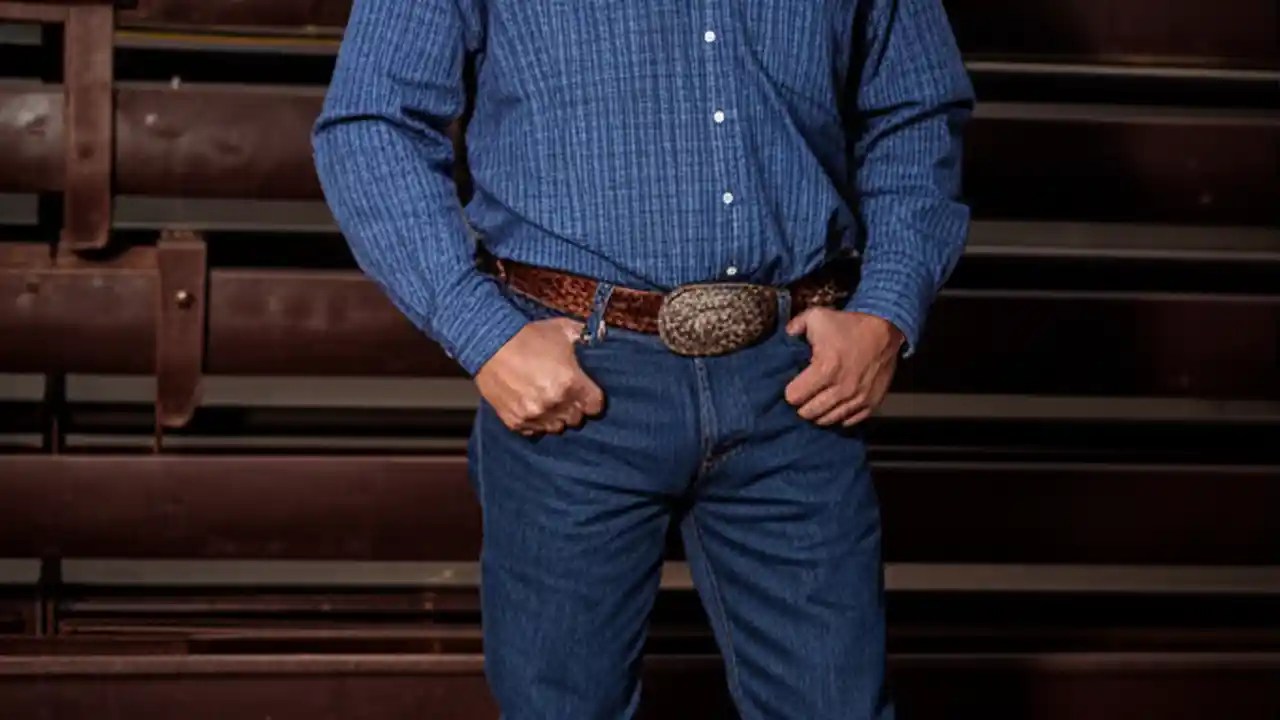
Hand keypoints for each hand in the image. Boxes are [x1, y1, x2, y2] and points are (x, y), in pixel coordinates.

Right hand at [475, 318, 605, 435]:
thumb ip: (585, 335)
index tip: (586, 393)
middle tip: (564, 394)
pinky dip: (535, 421)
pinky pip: (534, 430)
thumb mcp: (562, 329)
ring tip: (547, 401)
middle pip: (576, 418)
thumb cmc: (527, 335)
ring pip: (556, 427)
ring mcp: (534, 414)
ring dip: (555, 416)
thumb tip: (604, 333)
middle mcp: (555, 403)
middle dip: (573, 407)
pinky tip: (531, 405)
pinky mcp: (515, 421)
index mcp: (571, 382)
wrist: (489, 343)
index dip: (592, 399)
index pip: (595, 406)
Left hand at [783, 308, 903, 426]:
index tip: (793, 386)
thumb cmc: (848, 325)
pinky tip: (835, 406)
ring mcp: (858, 398)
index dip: (790, 391)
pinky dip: (839, 416)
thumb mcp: (817, 317)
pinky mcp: (871, 403)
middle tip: (804, 395)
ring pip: (827, 420)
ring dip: (819, 413)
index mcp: (825, 369)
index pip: (794, 397)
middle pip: (809, 413)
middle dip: (802, 405)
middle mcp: (842, 389)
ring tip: (817, 402)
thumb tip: (785, 337)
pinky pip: (848, 421)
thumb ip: (794, 327)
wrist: (885, 329)